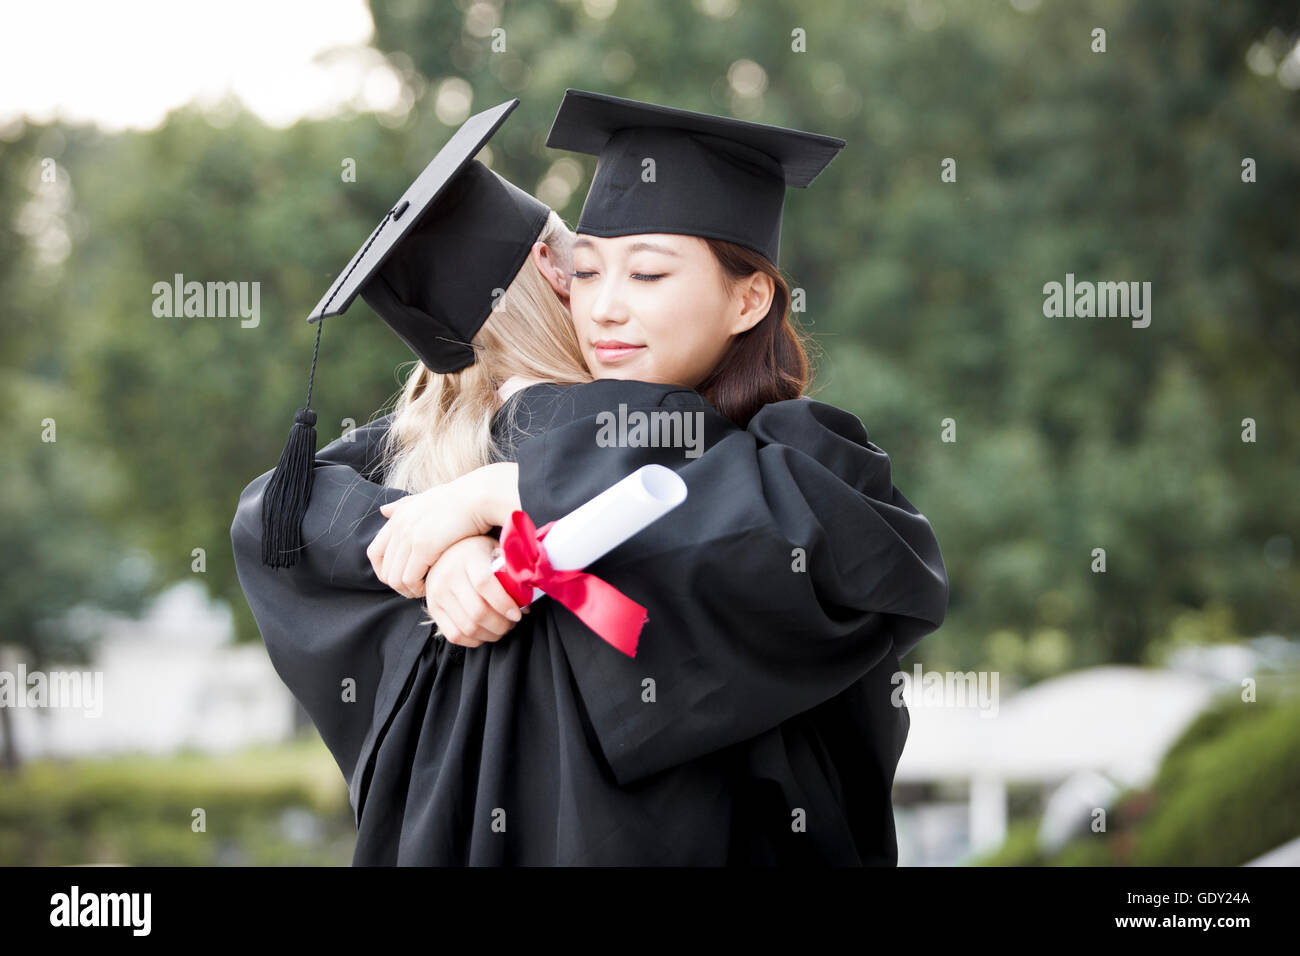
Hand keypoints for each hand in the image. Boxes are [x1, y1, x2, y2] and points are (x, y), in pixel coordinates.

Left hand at [367, 463, 520, 598]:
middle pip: (384, 570)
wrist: (480, 497)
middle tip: (416, 590)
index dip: (384, 572)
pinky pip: (410, 579)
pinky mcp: (424, 546)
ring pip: (395, 578)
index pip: (374, 553)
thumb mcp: (427, 498)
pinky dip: (418, 588)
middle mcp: (399, 526)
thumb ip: (404, 506)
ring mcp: (409, 536)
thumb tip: (383, 510)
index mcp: (398, 516)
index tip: (402, 579)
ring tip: (424, 591)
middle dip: (398, 585)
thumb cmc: (461, 500)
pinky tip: (432, 587)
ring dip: (408, 590)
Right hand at [422, 534, 530, 647]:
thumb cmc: (478, 552)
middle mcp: (449, 575)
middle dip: (501, 625)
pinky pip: (454, 635)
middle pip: (477, 611)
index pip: (485, 584)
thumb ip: (511, 570)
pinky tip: (484, 632)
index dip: (504, 603)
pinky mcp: (433, 608)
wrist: (446, 550)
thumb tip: (526, 598)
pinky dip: (473, 640)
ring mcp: (438, 593)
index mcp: (468, 557)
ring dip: (490, 634)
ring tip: (501, 628)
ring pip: (467, 627)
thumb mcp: (496, 550)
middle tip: (512, 623)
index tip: (517, 614)